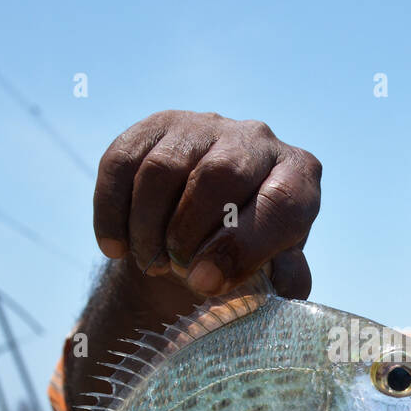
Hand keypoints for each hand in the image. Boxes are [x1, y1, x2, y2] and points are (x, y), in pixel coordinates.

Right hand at [92, 110, 320, 298]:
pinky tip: (117, 249)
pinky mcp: (156, 126)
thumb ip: (286, 280)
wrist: (204, 227)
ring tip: (152, 262)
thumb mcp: (275, 270)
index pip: (281, 203)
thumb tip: (285, 283)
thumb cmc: (247, 251)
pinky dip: (112, 213)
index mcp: (298, 176)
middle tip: (178, 269)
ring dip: (148, 228)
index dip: (243, 247)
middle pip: (219, 176)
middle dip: (190, 234)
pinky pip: (120, 164)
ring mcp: (204, 126)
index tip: (207, 282)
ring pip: (162, 170)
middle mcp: (257, 139)